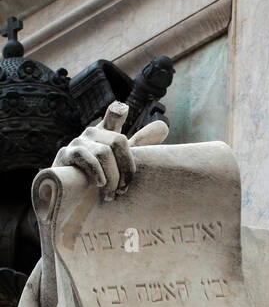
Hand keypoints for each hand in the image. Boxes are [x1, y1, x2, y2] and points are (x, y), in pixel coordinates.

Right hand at [53, 101, 168, 201]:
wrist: (67, 195)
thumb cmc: (97, 177)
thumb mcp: (119, 160)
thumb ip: (138, 145)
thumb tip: (164, 126)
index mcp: (106, 134)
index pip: (113, 117)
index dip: (117, 113)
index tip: (123, 110)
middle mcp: (92, 134)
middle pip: (119, 142)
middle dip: (126, 169)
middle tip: (123, 190)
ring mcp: (78, 142)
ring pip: (104, 153)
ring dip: (112, 177)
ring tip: (111, 194)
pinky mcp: (65, 154)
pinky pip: (86, 158)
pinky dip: (96, 172)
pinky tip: (99, 184)